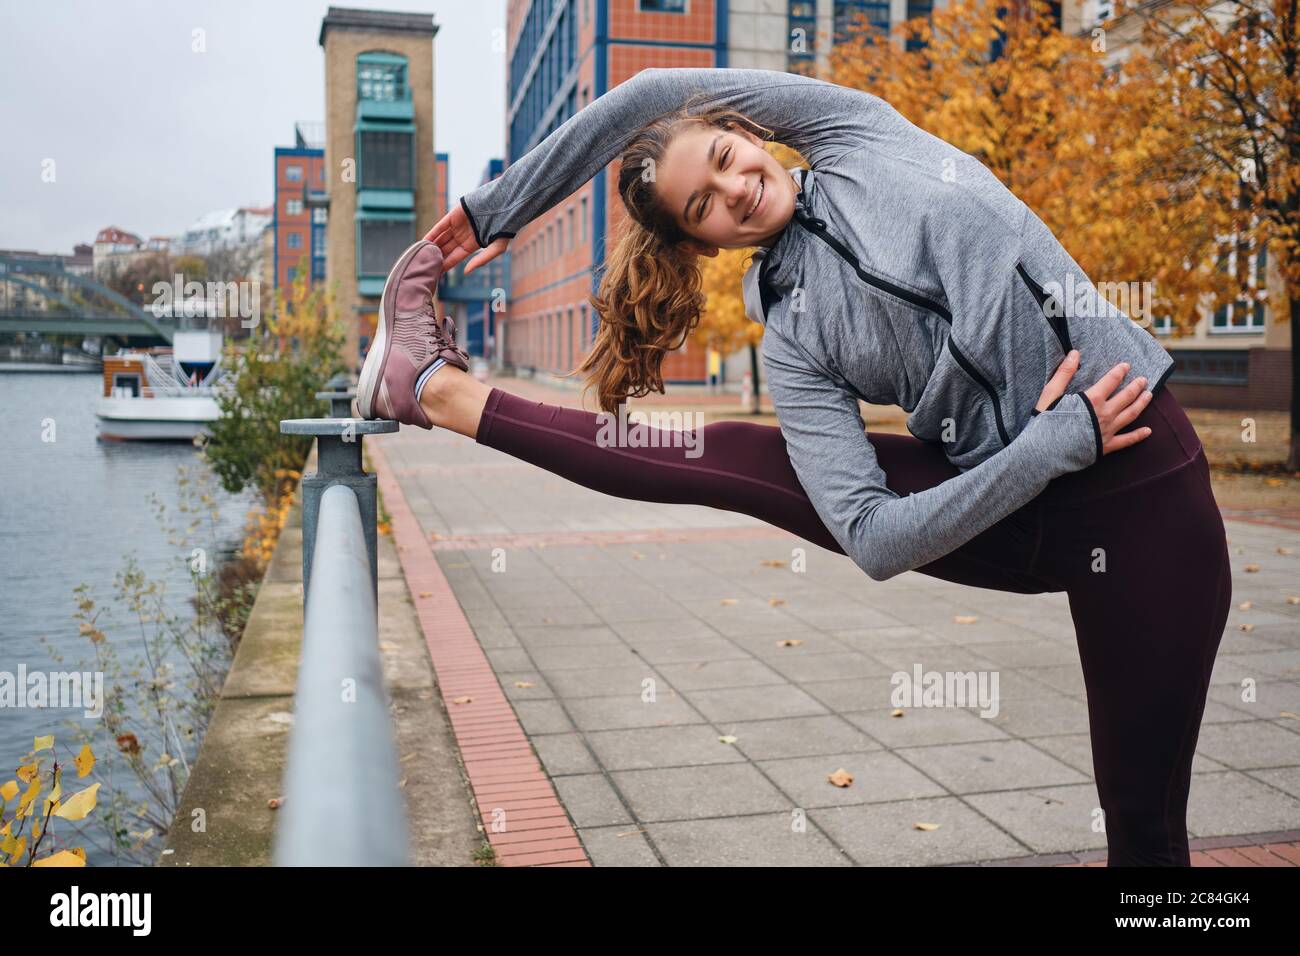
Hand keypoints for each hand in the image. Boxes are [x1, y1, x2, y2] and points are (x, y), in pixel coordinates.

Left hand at [422, 204, 509, 275]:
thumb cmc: (504, 228)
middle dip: (436, 257)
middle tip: (425, 265)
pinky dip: (432, 234)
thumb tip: (466, 272)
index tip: (436, 274)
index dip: (446, 265)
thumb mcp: (496, 248)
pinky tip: (423, 242)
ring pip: (441, 238)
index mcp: (472, 244)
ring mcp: (457, 226)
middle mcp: (463, 236)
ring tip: (421, 255)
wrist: (503, 206)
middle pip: (446, 249)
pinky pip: (440, 227)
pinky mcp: (453, 215)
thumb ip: (481, 260)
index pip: (455, 258)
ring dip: (431, 246)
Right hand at [1036, 350, 1153, 455]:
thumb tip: (1075, 353)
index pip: (1111, 381)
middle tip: (1144, 380)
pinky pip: (1126, 441)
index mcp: (1092, 400)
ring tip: (1149, 395)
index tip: (1126, 365)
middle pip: (1126, 397)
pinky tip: (1148, 431)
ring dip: (1142, 404)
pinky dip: (1138, 435)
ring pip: (1131, 415)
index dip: (1120, 371)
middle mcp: (1104, 414)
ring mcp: (1107, 431)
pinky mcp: (1106, 446)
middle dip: (1136, 386)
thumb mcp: (1051, 394)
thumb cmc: (1045, 422)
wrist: (1043, 452)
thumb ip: (1064, 373)